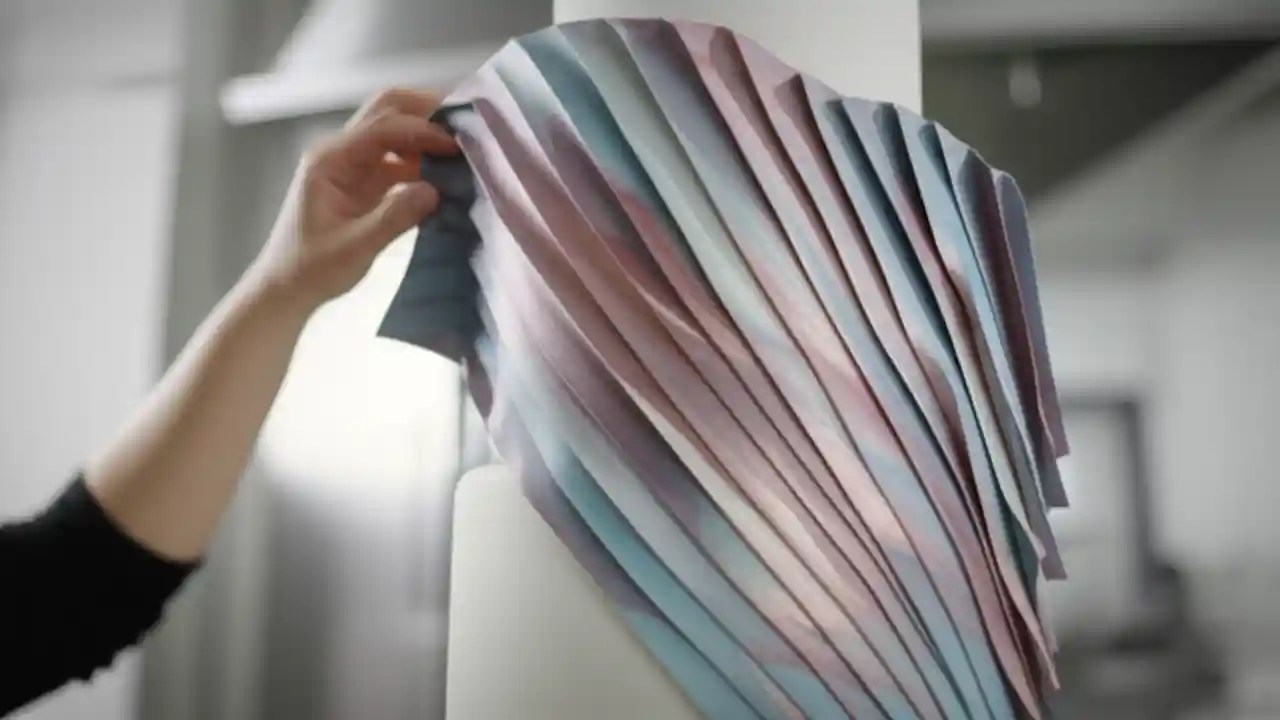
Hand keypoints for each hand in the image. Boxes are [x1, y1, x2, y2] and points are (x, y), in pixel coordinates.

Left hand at [250, 88, 459, 310]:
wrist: (287, 287)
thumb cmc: (312, 268)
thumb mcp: (354, 248)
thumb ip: (394, 218)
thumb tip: (433, 190)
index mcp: (330, 160)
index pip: (382, 128)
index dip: (421, 130)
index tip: (456, 146)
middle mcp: (340, 153)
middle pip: (387, 112)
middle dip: (426, 111)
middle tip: (466, 121)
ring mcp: (352, 166)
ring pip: (395, 133)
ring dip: (427, 136)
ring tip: (465, 148)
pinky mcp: (364, 182)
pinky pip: (398, 160)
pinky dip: (423, 161)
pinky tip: (447, 174)